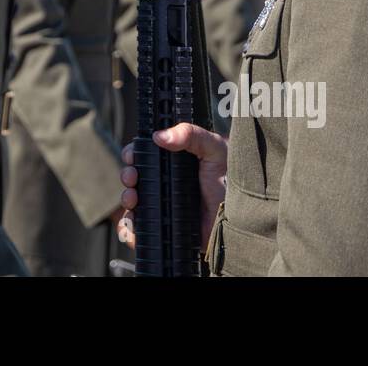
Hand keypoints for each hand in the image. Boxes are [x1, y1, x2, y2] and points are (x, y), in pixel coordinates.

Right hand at [118, 124, 227, 251]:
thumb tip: (160, 136)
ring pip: (133, 203)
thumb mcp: (214, 149)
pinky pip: (139, 231)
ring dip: (127, 201)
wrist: (241, 219)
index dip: (134, 154)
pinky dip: (130, 230)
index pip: (145, 155)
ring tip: (133, 200)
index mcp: (174, 162)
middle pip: (134, 178)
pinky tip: (133, 228)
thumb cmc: (231, 181)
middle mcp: (165, 183)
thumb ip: (190, 135)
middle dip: (127, 176)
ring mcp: (163, 206)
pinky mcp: (165, 229)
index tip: (132, 156)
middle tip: (132, 178)